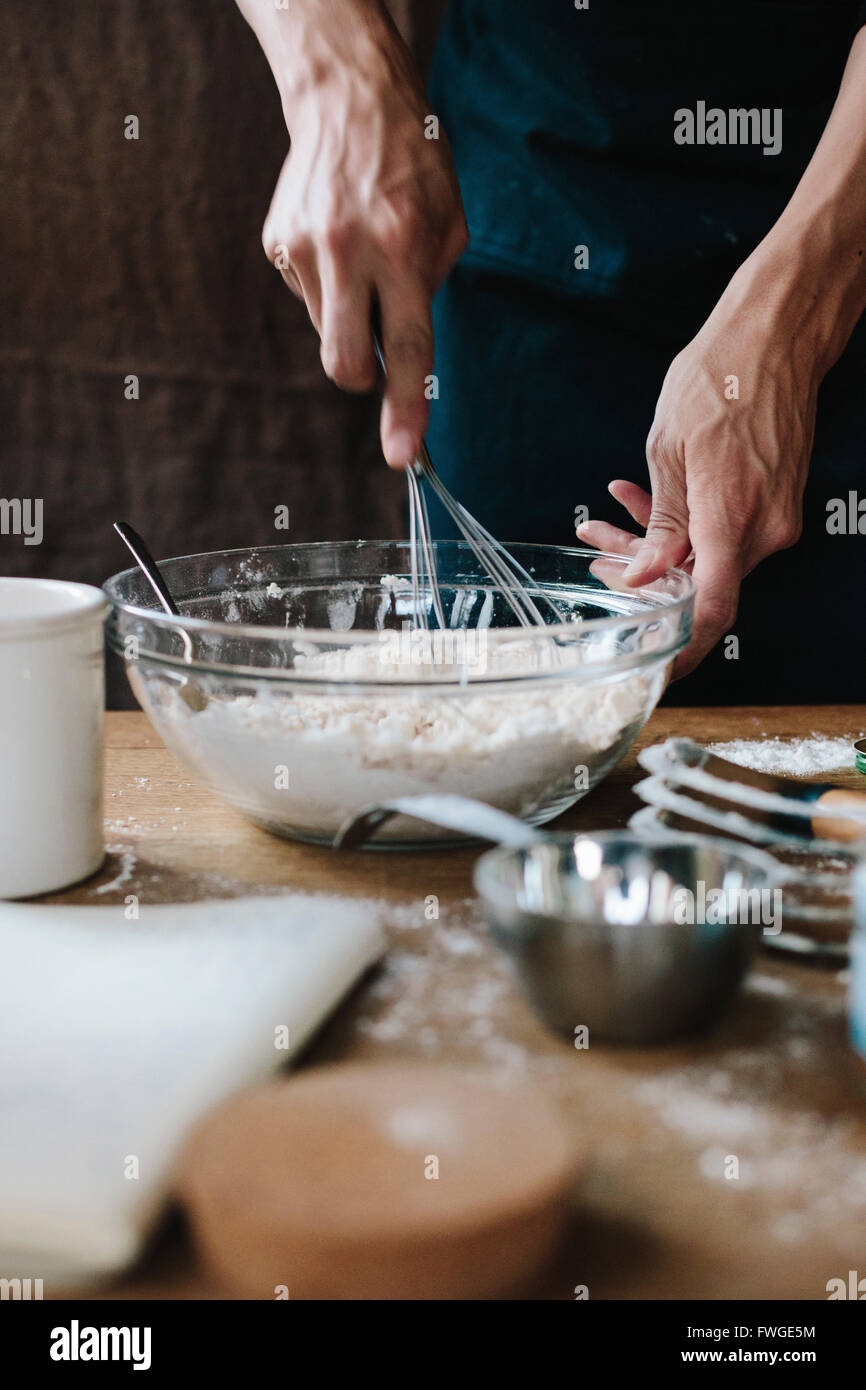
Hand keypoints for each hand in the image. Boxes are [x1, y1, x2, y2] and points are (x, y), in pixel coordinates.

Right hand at [260, 5, 467, 467]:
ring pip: (327, 332)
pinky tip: (337, 243)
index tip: (401, 455)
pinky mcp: (277, 244)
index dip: (405, 407)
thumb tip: (404, 352)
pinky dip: (328, 286)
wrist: (349, 99)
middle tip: (375, 355)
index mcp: (403, 248)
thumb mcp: (450, 224)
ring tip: (362, 261)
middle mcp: (348, 251)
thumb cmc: (413, 165)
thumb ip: (430, 290)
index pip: (408, 347)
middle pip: (344, 363)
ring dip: (349, 315)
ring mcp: (304, 249)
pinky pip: (308, 297)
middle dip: (361, 377)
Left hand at [577, 259, 819, 676]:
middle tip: (596, 549)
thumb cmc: (720, 377)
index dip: (681, 649)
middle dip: (641, 572)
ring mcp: (775, 517)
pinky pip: (723, 529)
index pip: (710, 611)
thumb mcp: (668, 451)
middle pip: (696, 580)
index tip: (654, 667)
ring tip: (606, 513)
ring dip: (655, 542)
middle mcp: (764, 530)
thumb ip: (658, 524)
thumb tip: (643, 577)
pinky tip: (641, 497)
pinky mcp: (776, 503)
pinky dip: (683, 522)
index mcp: (732, 521)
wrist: (777, 335)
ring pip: (705, 554)